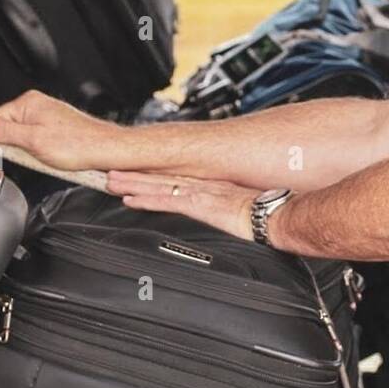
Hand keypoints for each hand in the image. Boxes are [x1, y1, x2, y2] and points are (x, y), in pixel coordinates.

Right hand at [0, 90, 122, 170]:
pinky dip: (40, 151)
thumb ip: (4, 132)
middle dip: (14, 146)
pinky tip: (51, 157)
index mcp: (29, 103)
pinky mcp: (56, 129)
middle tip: (30, 155)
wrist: (106, 151)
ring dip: (28, 150)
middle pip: (8, 128)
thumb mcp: (33, 140)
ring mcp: (48, 117)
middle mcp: (38, 106)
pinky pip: (37, 140)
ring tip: (45, 156)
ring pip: (23, 137)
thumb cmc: (78, 145)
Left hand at [107, 170, 256, 241]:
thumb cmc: (269, 214)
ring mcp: (199, 194)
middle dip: (137, 175)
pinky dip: (145, 200)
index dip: (156, 176)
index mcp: (215, 187)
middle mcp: (204, 186)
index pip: (179, 179)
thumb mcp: (249, 208)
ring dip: (133, 184)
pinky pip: (165, 202)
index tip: (140, 175)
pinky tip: (130, 200)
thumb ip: (236, 208)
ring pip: (158, 186)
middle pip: (163, 178)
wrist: (276, 215)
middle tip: (114, 172)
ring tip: (112, 181)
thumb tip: (236, 214)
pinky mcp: (198, 205)